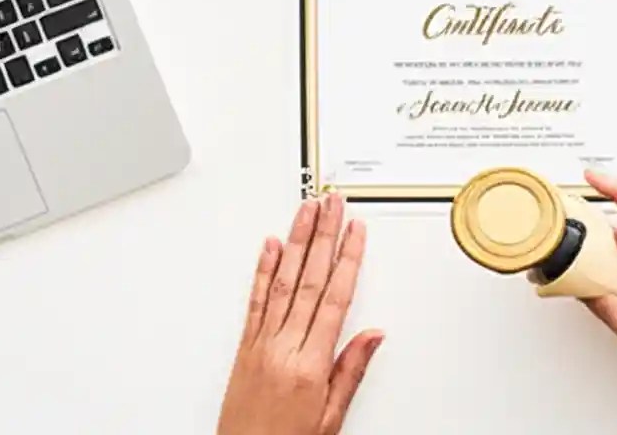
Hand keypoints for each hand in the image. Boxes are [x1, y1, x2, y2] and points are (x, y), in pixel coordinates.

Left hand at [218, 194, 383, 434]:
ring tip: (306, 212)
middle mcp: (283, 348)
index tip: (356, 231)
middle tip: (332, 204)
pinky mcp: (244, 348)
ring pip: (282, 282)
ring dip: (296, 243)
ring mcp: (260, 345)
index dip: (347, 259)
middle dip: (324, 236)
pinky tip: (271, 247)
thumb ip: (350, 371)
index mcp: (310, 365)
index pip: (335, 298)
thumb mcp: (330, 418)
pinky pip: (255, 302)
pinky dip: (263, 271)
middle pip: (310, 280)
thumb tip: (373, 335)